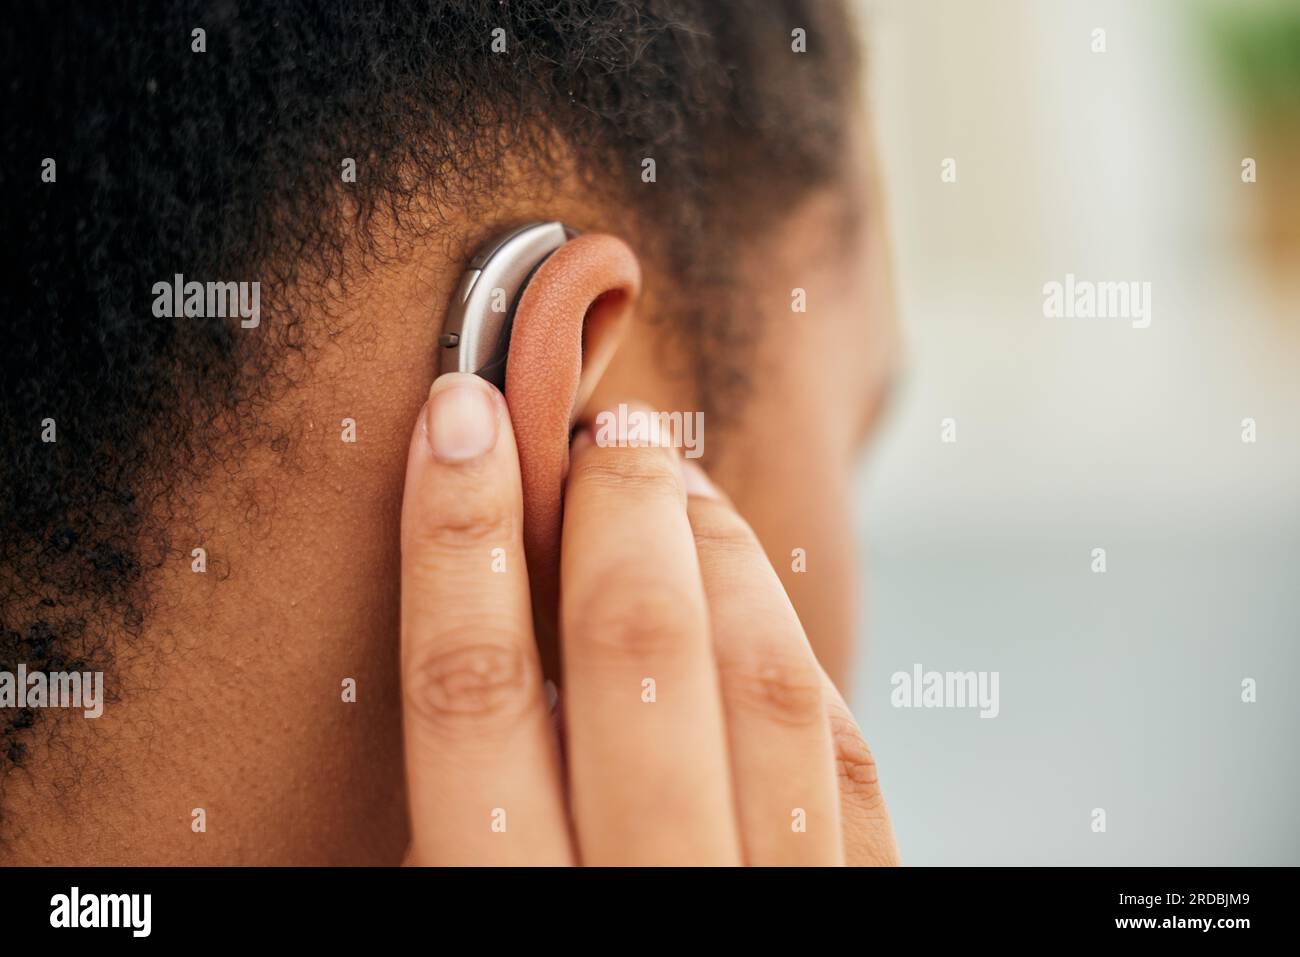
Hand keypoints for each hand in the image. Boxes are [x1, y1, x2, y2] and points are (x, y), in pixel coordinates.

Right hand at [398, 372, 898, 864]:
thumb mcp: (454, 916)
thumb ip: (459, 821)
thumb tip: (481, 630)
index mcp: (510, 911)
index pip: (472, 692)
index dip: (459, 535)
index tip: (458, 417)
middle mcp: (654, 895)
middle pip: (638, 649)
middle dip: (618, 508)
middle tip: (608, 430)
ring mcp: (774, 894)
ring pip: (765, 681)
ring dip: (721, 553)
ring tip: (682, 482)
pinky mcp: (862, 900)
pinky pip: (844, 758)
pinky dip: (791, 655)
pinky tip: (752, 604)